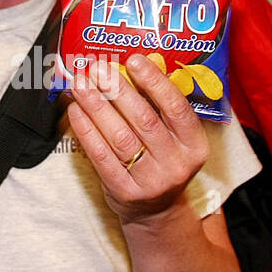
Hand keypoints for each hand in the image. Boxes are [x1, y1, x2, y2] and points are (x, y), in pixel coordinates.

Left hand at [66, 54, 208, 224]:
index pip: (176, 108)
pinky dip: (86, 131)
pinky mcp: (125, 192)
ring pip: (120, 137)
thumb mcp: (174, 139)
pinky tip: (76, 111)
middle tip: (97, 68)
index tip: (133, 59)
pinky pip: (102, 156)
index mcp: (194, 145)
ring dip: (97, 106)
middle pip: (144, 120)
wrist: (155, 212)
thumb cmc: (161, 163)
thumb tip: (127, 69)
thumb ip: (159, 109)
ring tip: (81, 85)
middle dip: (117, 90)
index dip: (154, 81)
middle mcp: (177, 164)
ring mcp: (151, 181)